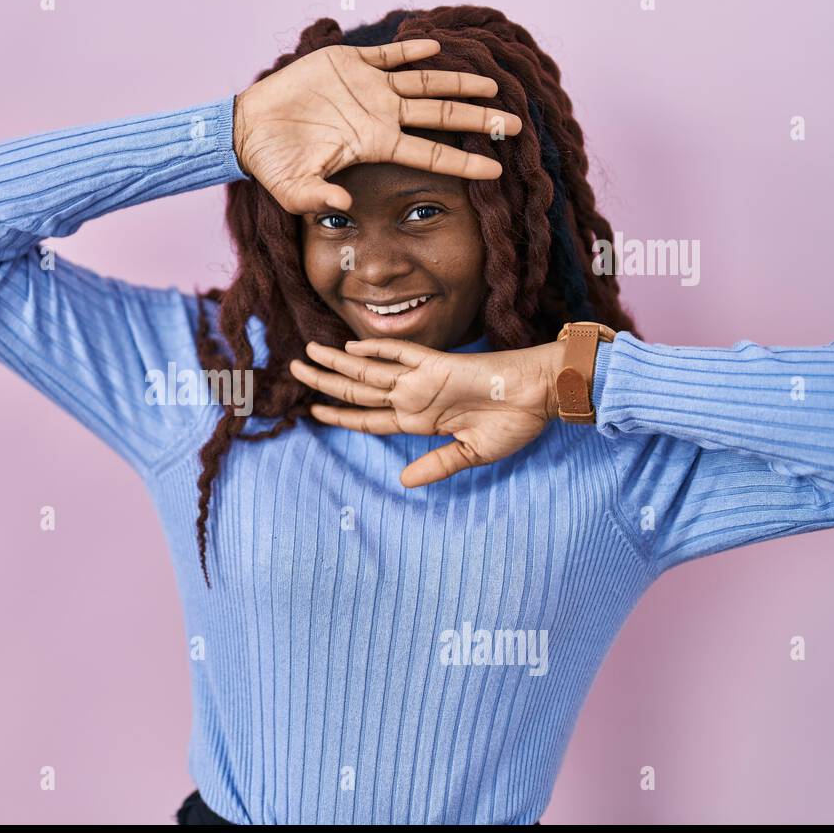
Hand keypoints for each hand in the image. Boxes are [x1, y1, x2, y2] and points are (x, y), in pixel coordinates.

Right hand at [231, 39, 522, 214]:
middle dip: (479, 120)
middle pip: (441, 117)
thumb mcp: (294, 191)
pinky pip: (390, 56)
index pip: (430, 154)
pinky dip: (413, 51)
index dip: (464, 163)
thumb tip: (347, 204)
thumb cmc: (272, 164)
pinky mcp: (350, 63)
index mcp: (374, 145)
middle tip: (516, 124)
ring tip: (493, 87)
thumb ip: (320, 197)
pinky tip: (437, 49)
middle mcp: (380, 116)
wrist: (248, 129)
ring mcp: (369, 89)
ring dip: (459, 85)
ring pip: (426, 84)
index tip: (497, 170)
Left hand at [289, 338, 566, 487]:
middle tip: (293, 369)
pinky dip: (377, 352)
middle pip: (357, 392)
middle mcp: (414, 398)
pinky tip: (350, 349)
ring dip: (337, 364)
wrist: (540, 397)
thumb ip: (437, 466)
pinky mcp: (438, 365)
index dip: (339, 416)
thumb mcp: (471, 454)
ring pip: (369, 372)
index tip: (311, 412)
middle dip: (323, 382)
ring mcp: (423, 380)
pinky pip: (402, 355)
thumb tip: (404, 482)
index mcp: (418, 421)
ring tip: (307, 354)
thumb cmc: (512, 424)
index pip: (367, 419)